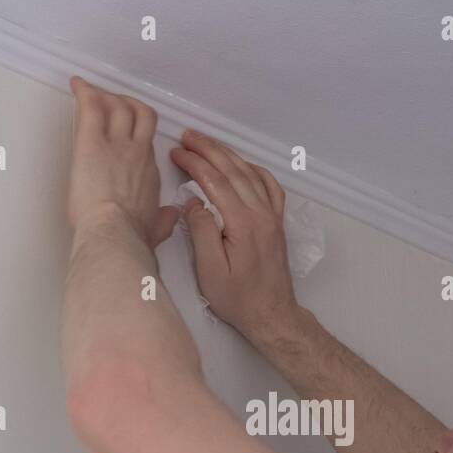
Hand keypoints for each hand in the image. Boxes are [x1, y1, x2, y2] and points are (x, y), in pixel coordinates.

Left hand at [67, 77, 179, 247]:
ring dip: (107, 97)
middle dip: (129, 105)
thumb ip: (164, 220)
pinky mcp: (91, 140)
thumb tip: (172, 215)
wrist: (114, 233)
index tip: (128, 136)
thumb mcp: (156, 229)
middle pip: (141, 114)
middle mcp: (137, 152)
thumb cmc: (130, 237)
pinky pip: (90, 106)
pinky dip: (84, 91)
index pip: (146, 145)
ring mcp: (116, 143)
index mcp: (149, 174)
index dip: (137, 136)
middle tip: (115, 103)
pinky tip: (76, 84)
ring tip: (93, 94)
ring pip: (118, 106)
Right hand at [170, 129, 298, 337]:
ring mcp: (273, 216)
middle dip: (209, 149)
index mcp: (243, 224)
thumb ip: (201, 232)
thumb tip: (193, 201)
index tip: (176, 152)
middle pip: (234, 170)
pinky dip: (253, 170)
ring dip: (228, 155)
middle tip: (187, 136)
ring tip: (207, 143)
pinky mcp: (277, 223)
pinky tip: (242, 165)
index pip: (215, 181)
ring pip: (251, 173)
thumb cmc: (238, 299)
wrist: (272, 315)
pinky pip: (269, 186)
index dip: (194, 163)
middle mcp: (262, 214)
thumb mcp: (209, 271)